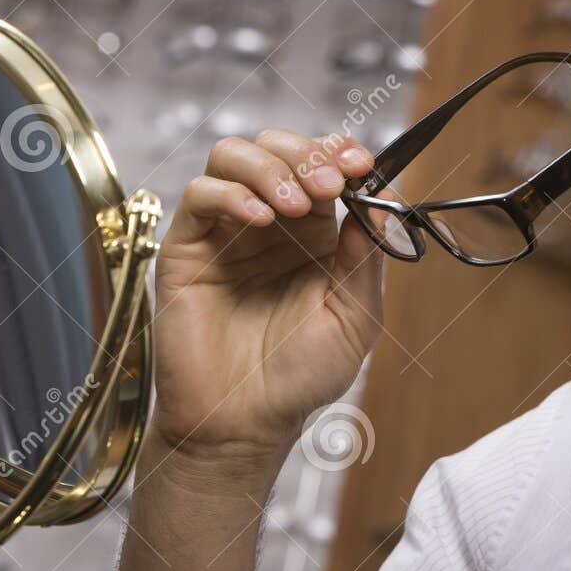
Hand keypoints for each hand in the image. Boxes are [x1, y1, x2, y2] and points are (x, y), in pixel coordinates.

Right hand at [149, 129, 385, 457]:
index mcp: (316, 233)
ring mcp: (226, 232)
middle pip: (277, 147)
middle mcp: (271, 224)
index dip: (340, 152)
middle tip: (327, 186)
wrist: (244, 424)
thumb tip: (383, 198)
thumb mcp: (354, 317)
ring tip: (293, 206)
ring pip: (232, 156)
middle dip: (306, 154)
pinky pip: (199, 196)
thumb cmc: (299, 378)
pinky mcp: (187, 249)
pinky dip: (231, 194)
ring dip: (268, 167)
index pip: (323, 165)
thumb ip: (367, 256)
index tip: (360, 162)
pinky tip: (260, 220)